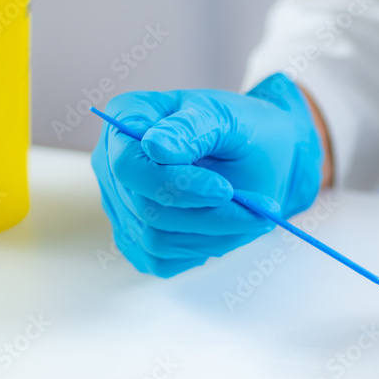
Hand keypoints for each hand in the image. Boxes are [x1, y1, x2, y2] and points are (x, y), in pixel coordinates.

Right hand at [91, 74, 323, 276]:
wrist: (264, 156)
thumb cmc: (244, 129)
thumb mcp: (229, 118)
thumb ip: (191, 128)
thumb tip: (154, 147)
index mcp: (128, 118)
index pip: (128, 165)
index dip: (174, 184)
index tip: (225, 189)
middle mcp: (114, 163)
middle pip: (144, 207)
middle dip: (208, 214)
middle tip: (260, 208)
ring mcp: (122, 204)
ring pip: (155, 239)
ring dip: (214, 234)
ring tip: (255, 216)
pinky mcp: (137, 239)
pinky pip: (163, 260)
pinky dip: (204, 248)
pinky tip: (231, 227)